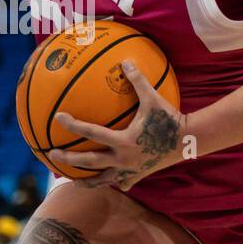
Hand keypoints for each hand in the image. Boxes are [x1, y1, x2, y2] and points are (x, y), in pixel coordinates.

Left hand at [47, 60, 187, 189]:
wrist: (190, 141)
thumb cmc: (170, 119)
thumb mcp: (153, 98)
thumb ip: (138, 80)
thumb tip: (125, 61)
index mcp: (122, 141)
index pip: (91, 132)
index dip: (72, 125)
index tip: (58, 117)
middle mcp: (123, 159)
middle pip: (89, 162)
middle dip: (68, 159)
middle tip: (51, 154)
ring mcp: (130, 170)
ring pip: (102, 180)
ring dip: (86, 181)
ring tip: (72, 181)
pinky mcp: (139, 176)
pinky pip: (122, 182)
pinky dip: (114, 183)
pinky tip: (109, 182)